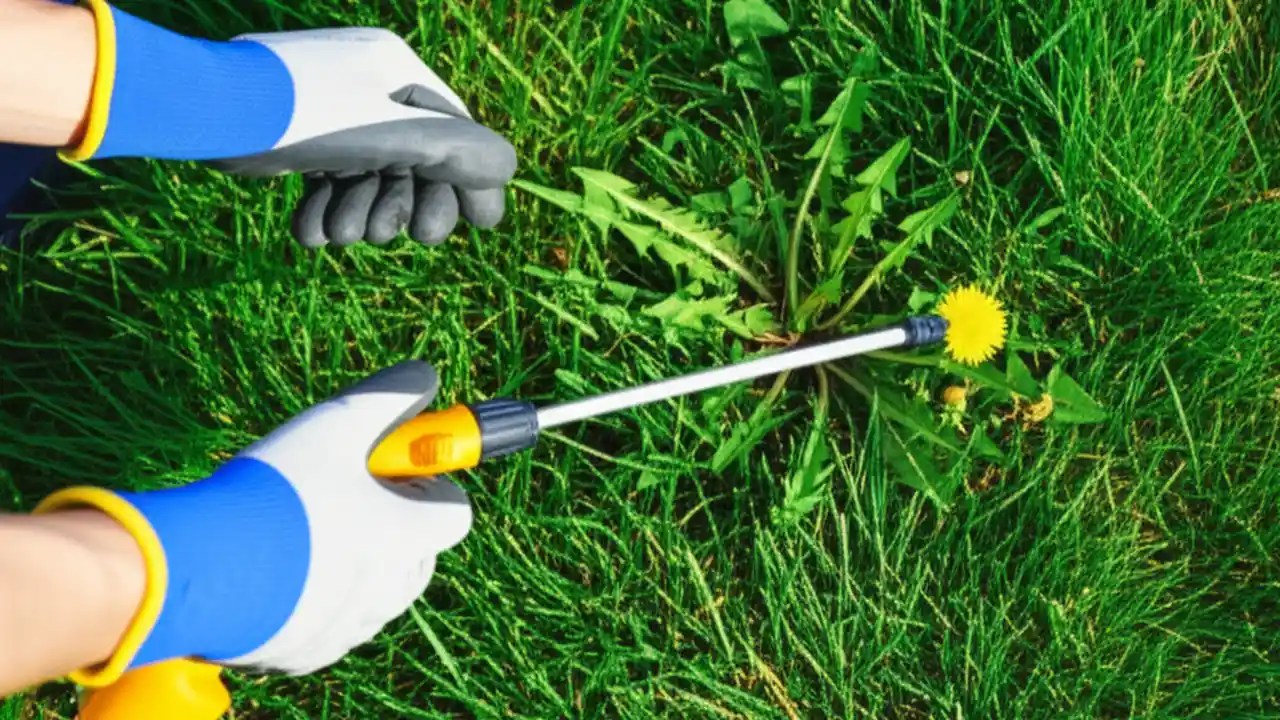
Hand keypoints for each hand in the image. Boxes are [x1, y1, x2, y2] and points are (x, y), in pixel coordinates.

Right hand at [35, 362, 471, 683]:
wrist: (197, 571)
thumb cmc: (276, 492)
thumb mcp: (337, 423)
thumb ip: (390, 396)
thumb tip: (425, 378)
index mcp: (408, 538)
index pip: (456, 514)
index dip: (424, 486)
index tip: (383, 470)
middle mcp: (389, 592)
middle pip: (416, 555)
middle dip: (389, 526)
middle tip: (336, 498)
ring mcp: (348, 628)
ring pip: (371, 593)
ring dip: (349, 564)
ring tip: (291, 532)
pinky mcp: (306, 655)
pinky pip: (326, 623)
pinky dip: (309, 599)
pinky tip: (266, 570)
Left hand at [65, 4, 515, 246]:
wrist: (207, 109)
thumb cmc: (308, 116)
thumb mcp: (400, 137)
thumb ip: (462, 156)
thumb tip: (507, 173)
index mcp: (398, 71)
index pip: (454, 134)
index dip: (465, 185)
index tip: (472, 226)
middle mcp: (368, 85)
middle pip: (412, 163)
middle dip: (398, 206)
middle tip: (384, 236)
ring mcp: (330, 109)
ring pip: (367, 178)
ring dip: (355, 216)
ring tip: (334, 235)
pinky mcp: (294, 134)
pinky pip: (327, 180)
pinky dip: (322, 212)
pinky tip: (308, 231)